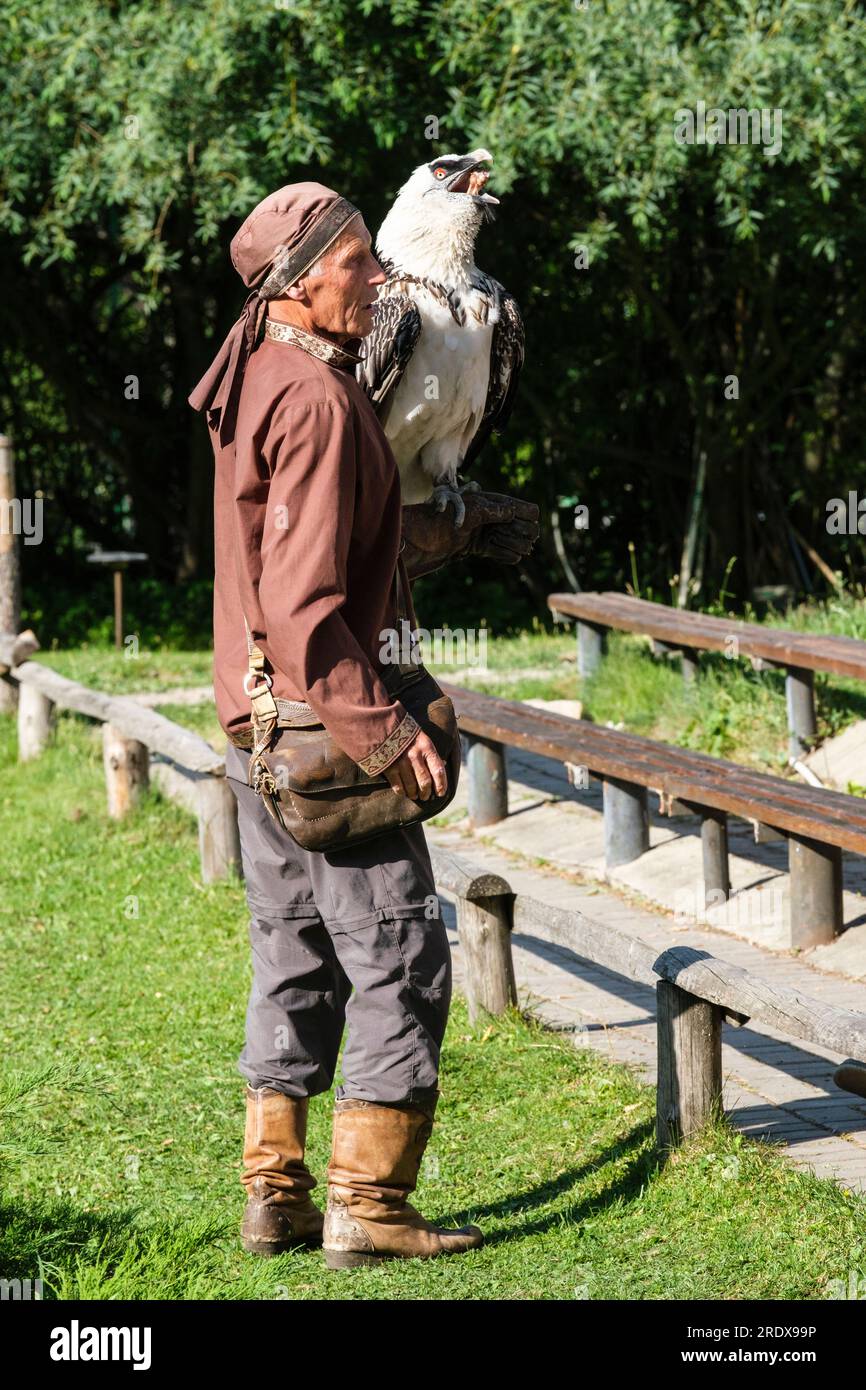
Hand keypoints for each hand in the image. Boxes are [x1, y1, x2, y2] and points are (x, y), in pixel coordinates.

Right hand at [383, 730, 446, 800]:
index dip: (441, 785)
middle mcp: (415, 756)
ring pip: (411, 786)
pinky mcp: (389, 768)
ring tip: (415, 796)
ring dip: (414, 794)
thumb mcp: (422, 738)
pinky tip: (404, 793)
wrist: (382, 725)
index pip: (438, 771)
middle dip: (427, 793)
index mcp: (426, 748)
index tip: (441, 793)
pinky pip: (398, 786)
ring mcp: (401, 763)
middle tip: (426, 797)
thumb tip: (442, 766)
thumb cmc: (406, 733)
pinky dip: (402, 792)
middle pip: (425, 782)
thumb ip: (430, 753)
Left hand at [401, 491, 539, 577]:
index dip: (524, 512)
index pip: (512, 505)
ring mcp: (480, 533)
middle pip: (512, 524)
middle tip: (531, 539)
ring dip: (515, 543)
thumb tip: (513, 511)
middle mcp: (485, 517)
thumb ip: (493, 511)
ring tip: (527, 549)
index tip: (533, 520)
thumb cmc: (444, 519)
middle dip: (521, 530)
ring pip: (504, 538)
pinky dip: (504, 554)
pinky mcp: (474, 548)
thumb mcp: (472, 511)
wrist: (422, 539)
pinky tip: (516, 557)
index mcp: (485, 502)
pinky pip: (494, 551)